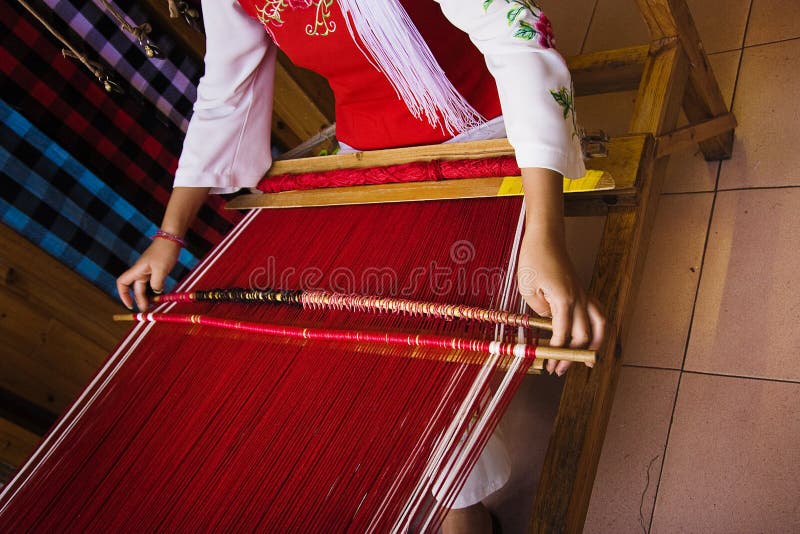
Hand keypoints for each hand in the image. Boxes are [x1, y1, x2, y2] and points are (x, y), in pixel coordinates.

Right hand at [116, 238, 180, 310]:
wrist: (172, 238)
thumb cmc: (165, 251)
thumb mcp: (161, 269)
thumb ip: (156, 283)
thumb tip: (156, 292)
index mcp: (137, 270)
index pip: (122, 283)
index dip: (123, 294)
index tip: (130, 305)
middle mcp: (140, 271)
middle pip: (136, 289)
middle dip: (140, 300)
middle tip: (147, 310)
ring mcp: (148, 270)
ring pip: (145, 287)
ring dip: (148, 296)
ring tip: (154, 305)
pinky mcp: (156, 269)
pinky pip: (153, 282)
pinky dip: (156, 290)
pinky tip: (162, 294)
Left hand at [517, 231, 604, 374]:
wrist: (546, 236)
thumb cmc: (534, 258)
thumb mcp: (527, 288)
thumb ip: (539, 310)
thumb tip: (549, 322)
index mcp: (564, 300)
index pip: (563, 336)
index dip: (557, 353)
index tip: (549, 364)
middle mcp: (579, 299)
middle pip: (583, 336)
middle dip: (572, 356)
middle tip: (558, 369)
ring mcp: (584, 294)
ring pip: (599, 325)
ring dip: (595, 345)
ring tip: (588, 361)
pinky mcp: (583, 290)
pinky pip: (597, 312)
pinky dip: (598, 327)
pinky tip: (591, 336)